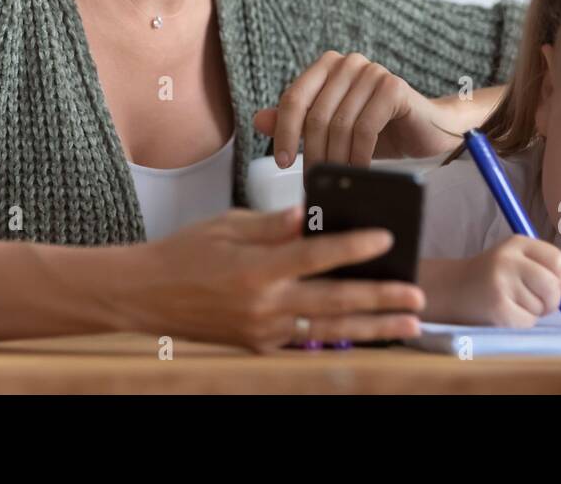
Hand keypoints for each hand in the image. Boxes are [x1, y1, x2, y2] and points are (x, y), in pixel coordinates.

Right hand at [116, 206, 424, 351]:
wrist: (144, 296)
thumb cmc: (184, 252)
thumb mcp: (228, 225)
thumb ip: (274, 225)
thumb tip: (311, 216)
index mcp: (255, 268)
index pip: (316, 256)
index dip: (354, 246)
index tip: (388, 239)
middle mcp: (262, 304)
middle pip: (334, 300)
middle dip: (381, 298)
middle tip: (417, 295)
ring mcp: (262, 330)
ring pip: (329, 329)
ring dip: (373, 327)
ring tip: (408, 323)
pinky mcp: (259, 345)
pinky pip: (307, 339)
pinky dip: (339, 335)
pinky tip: (368, 331)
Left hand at [252, 50, 451, 167]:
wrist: (426, 130)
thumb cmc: (377, 129)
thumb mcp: (331, 129)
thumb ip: (297, 123)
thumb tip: (258, 121)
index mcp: (327, 66)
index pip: (294, 98)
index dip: (285, 132)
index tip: (283, 162)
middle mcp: (347, 63)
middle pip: (316, 114)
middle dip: (314, 153)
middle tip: (315, 180)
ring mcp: (372, 71)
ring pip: (340, 124)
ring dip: (337, 158)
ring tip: (338, 179)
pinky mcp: (393, 87)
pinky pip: (365, 128)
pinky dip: (359, 155)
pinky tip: (360, 171)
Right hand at [419, 238, 560, 327]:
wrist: (453, 289)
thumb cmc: (492, 276)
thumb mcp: (517, 261)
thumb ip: (547, 269)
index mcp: (517, 243)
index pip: (557, 259)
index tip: (550, 283)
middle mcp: (508, 259)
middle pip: (553, 285)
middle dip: (551, 300)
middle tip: (536, 301)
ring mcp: (501, 283)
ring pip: (541, 306)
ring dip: (533, 311)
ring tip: (513, 303)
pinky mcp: (498, 308)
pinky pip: (528, 321)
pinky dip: (523, 322)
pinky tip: (507, 313)